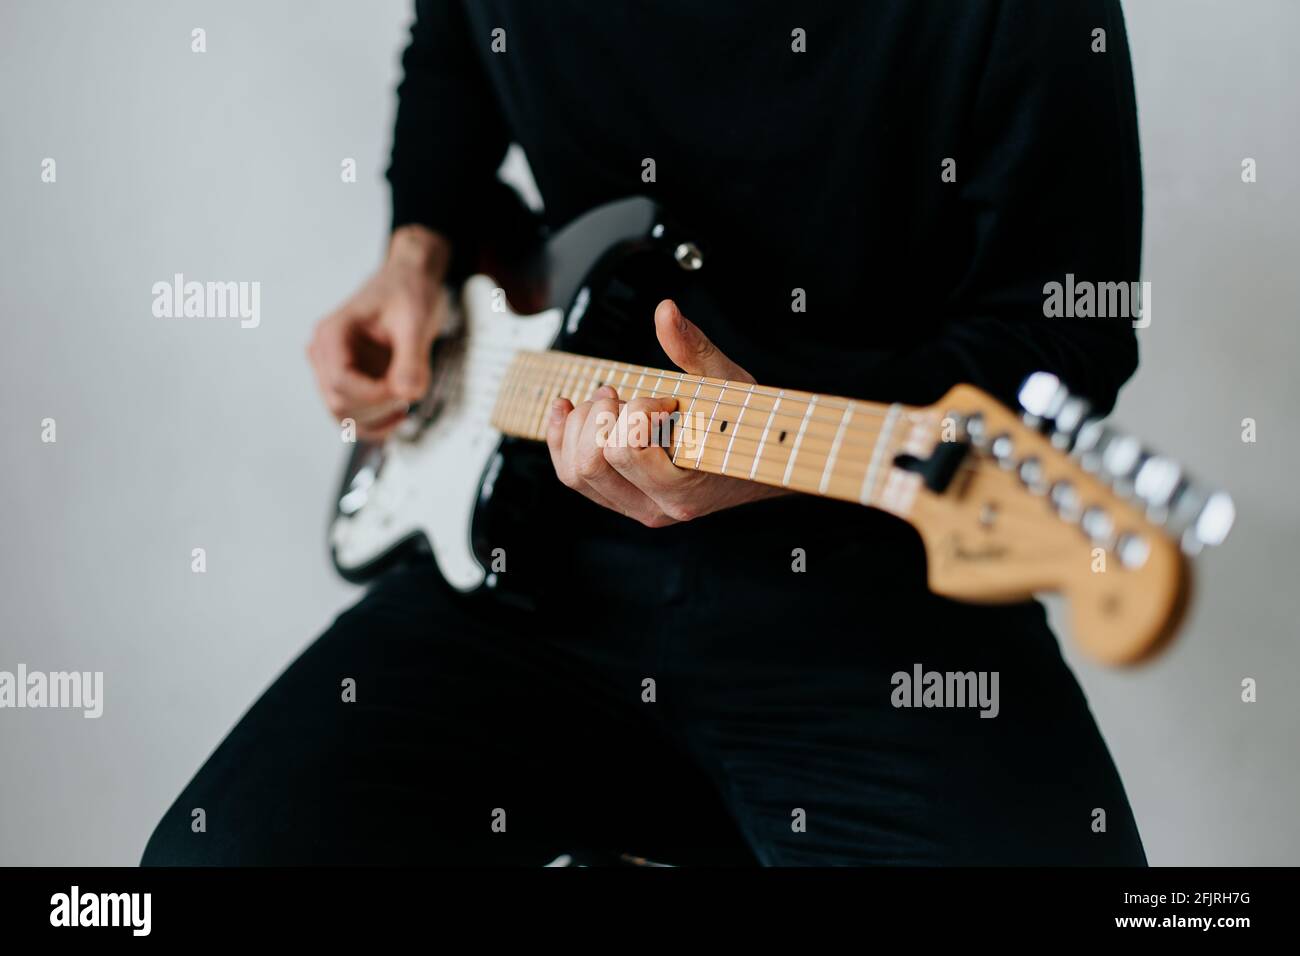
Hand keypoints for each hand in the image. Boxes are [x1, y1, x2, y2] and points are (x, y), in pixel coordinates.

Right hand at [307, 225, 449, 440]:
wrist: (411, 280)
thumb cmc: (408, 290)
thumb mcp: (416, 321)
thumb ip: (411, 358)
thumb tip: (408, 394)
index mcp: (332, 334)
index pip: (340, 383)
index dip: (375, 396)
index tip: (405, 390)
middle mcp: (324, 353)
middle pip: (339, 404)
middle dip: (378, 408)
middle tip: (410, 392)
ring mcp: (333, 369)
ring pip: (343, 416)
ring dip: (376, 419)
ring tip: (405, 404)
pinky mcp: (349, 380)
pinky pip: (353, 415)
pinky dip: (375, 422)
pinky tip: (398, 413)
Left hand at [546, 299, 788, 527]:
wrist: (760, 458)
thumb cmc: (746, 423)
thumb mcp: (726, 384)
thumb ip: (693, 349)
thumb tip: (665, 310)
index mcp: (683, 490)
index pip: (626, 449)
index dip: (637, 410)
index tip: (666, 399)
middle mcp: (656, 507)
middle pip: (591, 464)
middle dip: (599, 417)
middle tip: (620, 394)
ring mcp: (636, 506)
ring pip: (575, 473)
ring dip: (579, 428)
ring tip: (605, 399)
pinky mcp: (621, 498)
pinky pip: (571, 475)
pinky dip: (562, 438)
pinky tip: (566, 408)